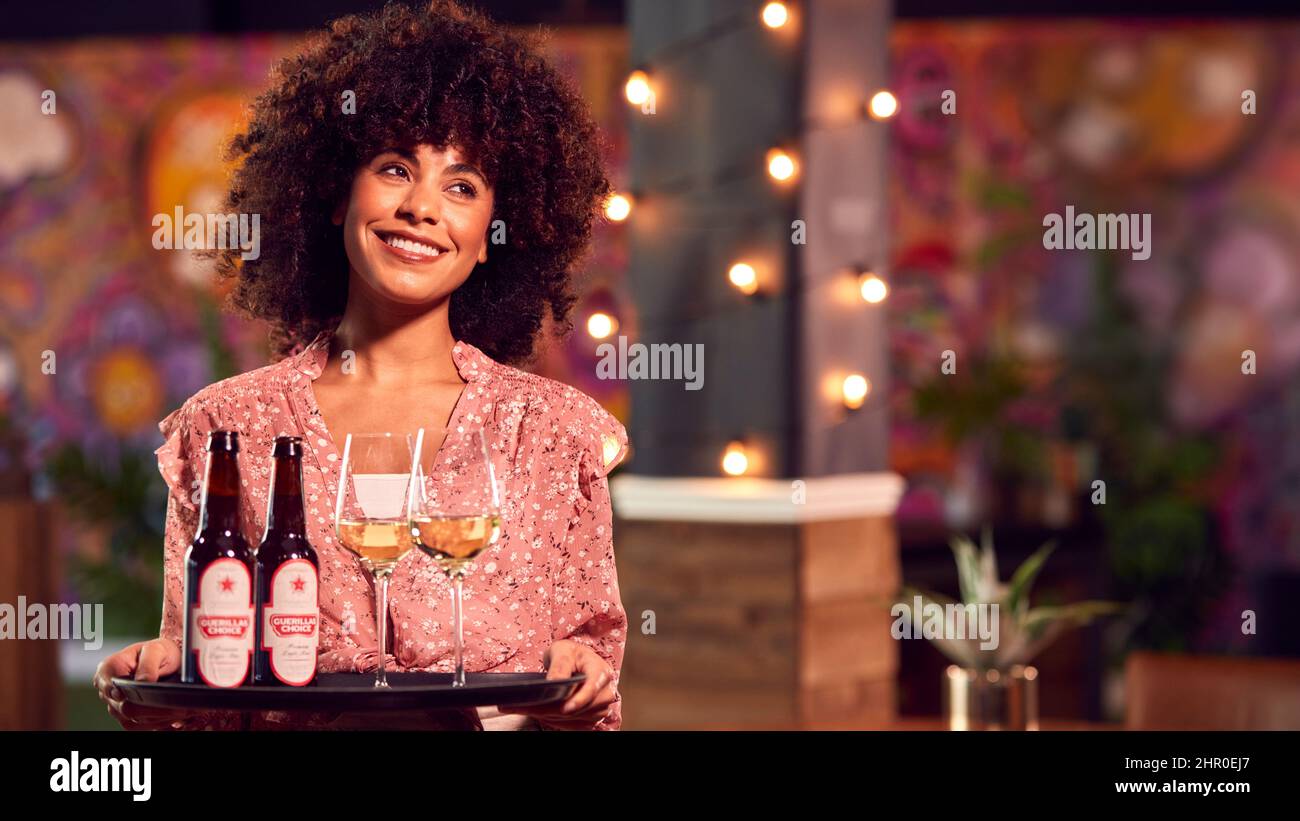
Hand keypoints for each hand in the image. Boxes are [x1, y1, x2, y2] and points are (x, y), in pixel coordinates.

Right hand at [93, 639, 212, 729]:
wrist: (166, 660)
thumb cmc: (160, 652)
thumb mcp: (157, 649)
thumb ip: (148, 663)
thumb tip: (143, 681)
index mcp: (109, 669)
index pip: (114, 688)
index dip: (134, 695)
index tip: (156, 698)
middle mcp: (108, 689)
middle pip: (127, 708)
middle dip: (157, 709)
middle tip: (182, 709)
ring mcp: (116, 705)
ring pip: (135, 720)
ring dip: (162, 718)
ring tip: (185, 711)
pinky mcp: (126, 717)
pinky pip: (141, 726)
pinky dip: (160, 723)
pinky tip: (176, 716)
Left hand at [497, 639, 617, 729]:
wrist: (575, 662)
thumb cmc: (570, 654)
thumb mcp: (563, 651)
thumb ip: (560, 665)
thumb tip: (554, 682)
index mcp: (601, 671)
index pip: (593, 688)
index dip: (579, 699)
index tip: (565, 707)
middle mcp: (604, 691)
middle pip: (580, 707)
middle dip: (551, 709)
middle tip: (523, 707)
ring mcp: (599, 707)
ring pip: (574, 718)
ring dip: (548, 715)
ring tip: (525, 708)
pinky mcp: (591, 718)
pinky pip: (572, 725)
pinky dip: (554, 721)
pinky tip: (538, 713)